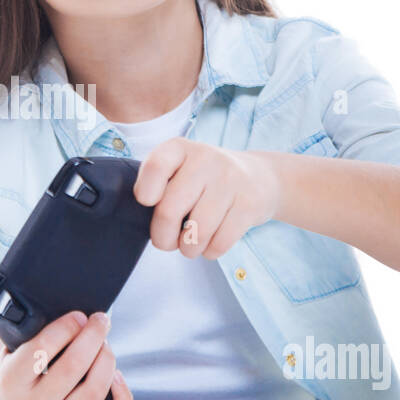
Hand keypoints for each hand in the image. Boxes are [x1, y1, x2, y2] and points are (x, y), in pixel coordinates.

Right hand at [0, 310, 132, 399]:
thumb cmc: (8, 375)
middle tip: (100, 320)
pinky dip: (124, 397)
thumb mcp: (5, 351)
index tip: (78, 315)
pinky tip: (117, 376)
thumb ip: (24, 329)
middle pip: (73, 368)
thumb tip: (61, 302)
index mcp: (11, 383)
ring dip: (107, 360)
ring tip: (104, 344)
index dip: (66, 327)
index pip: (42, 350)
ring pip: (95, 392)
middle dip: (93, 336)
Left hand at [133, 139, 280, 258]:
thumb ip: (158, 183)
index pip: (155, 166)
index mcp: (180, 148)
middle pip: (169, 210)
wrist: (259, 177)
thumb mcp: (181, 167)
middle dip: (163, 238)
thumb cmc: (206, 179)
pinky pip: (219, 243)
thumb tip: (140, 217)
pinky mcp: (249, 204)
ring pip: (196, 233)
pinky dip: (210, 251)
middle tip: (166, 242)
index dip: (145, 191)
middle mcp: (205, 159)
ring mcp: (230, 180)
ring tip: (190, 244)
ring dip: (188, 249)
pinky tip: (210, 243)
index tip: (147, 203)